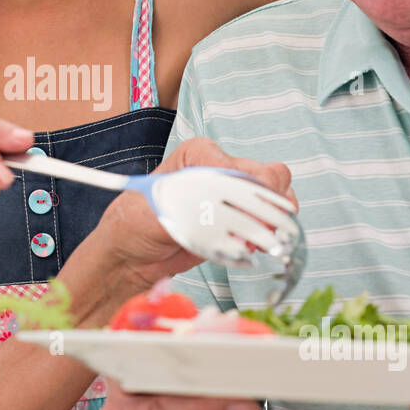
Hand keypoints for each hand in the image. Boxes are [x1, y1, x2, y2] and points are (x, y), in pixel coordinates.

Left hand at [91, 136, 295, 291]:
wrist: (132, 255)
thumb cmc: (135, 223)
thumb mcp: (157, 209)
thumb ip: (190, 206)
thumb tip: (219, 212)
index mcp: (199, 155)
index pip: (238, 166)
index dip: (247, 192)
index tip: (239, 215)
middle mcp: (220, 168)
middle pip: (269, 177)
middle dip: (268, 207)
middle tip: (258, 232)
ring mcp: (232, 194)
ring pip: (277, 197)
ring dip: (274, 221)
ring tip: (259, 242)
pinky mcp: (238, 219)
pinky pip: (270, 220)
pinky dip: (269, 235)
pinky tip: (253, 247)